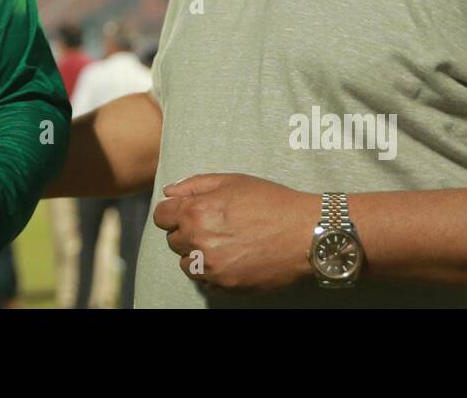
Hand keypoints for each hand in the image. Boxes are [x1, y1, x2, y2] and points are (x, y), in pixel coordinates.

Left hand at [152, 173, 315, 293]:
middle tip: (213, 225)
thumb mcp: (232, 181)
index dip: (173, 212)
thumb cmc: (271, 202)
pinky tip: (233, 259)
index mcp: (196, 212)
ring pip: (187, 264)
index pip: (161, 216)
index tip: (187, 212)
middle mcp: (199, 241)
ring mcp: (212, 267)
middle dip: (187, 232)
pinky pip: (206, 282)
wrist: (305, 234)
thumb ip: (194, 184)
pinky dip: (213, 272)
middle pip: (173, 240)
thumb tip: (168, 192)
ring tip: (224, 243)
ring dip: (198, 255)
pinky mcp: (226, 286)